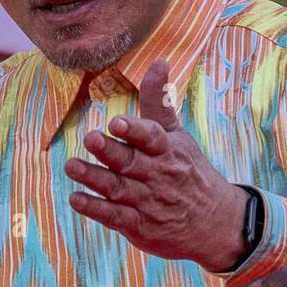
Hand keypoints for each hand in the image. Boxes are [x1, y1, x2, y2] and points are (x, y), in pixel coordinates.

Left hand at [64, 60, 249, 271]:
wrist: (215, 223)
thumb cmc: (190, 171)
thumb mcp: (178, 135)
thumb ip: (158, 101)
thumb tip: (158, 61)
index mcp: (167, 150)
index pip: (151, 137)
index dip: (134, 130)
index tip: (116, 122)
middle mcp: (157, 175)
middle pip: (130, 162)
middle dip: (109, 151)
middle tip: (89, 138)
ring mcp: (147, 202)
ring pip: (117, 188)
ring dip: (93, 177)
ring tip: (71, 166)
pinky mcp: (139, 225)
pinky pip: (114, 216)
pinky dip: (95, 209)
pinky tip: (76, 199)